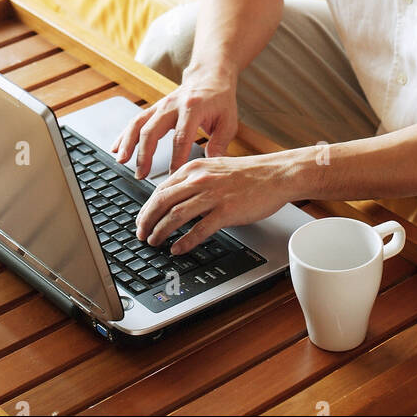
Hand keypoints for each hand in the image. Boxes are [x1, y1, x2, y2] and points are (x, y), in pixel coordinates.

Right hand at [111, 65, 238, 178]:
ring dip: (128, 143)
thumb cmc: (220, 100)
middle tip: (141, 174)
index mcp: (193, 109)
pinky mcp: (155, 108)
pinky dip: (125, 135)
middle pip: (152, 130)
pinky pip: (136, 120)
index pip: (181, 138)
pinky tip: (117, 148)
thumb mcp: (228, 121)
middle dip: (144, 154)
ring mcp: (161, 105)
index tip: (172, 177)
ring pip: (139, 123)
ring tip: (122, 162)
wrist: (210, 75)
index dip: (176, 160)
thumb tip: (210, 168)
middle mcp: (173, 105)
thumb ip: (219, 145)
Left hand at [135, 151, 300, 253]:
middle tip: (141, 234)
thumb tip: (174, 197)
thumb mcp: (214, 168)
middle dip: (147, 221)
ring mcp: (212, 195)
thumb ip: (194, 180)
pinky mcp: (226, 211)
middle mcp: (200, 179)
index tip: (142, 220)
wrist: (275, 174)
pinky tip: (178, 249)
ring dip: (161, 231)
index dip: (147, 207)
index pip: (161, 188)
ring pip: (175, 215)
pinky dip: (185, 242)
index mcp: (194, 167)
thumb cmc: (248, 173)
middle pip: (162, 201)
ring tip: (155, 242)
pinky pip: (199, 230)